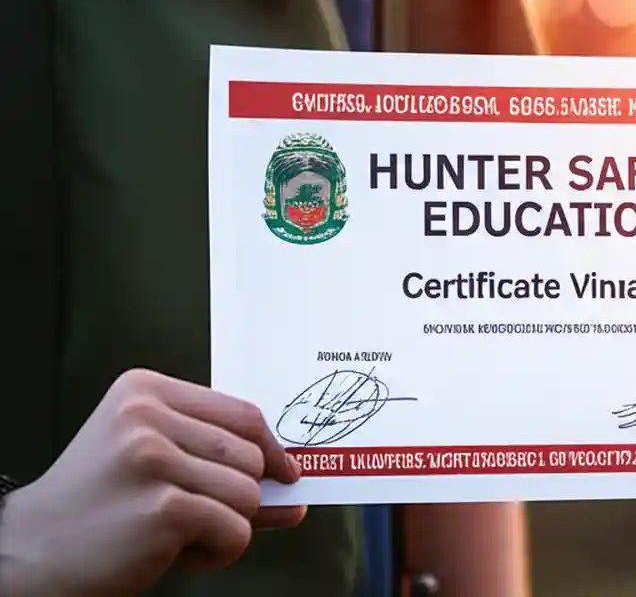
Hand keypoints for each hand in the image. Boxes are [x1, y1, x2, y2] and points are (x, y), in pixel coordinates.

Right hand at [0, 369, 305, 596]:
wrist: (32, 553)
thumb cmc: (102, 508)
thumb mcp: (156, 467)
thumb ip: (223, 469)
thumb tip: (296, 494)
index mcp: (144, 391)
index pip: (243, 412)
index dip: (272, 448)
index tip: (284, 474)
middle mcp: (145, 416)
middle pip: (251, 454)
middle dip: (242, 496)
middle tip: (198, 517)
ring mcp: (152, 459)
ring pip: (248, 494)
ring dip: (228, 526)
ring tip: (182, 534)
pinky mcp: (162, 507)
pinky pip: (236, 530)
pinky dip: (220, 551)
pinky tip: (176, 553)